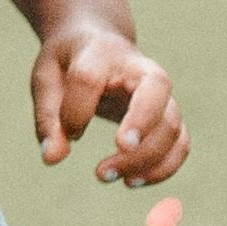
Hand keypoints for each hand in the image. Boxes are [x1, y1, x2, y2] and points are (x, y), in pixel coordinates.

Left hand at [32, 22, 185, 184]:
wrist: (97, 44)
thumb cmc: (69, 64)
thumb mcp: (46, 79)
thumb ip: (48, 118)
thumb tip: (52, 158)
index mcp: (100, 51)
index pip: (88, 77)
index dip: (75, 110)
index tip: (67, 133)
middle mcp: (140, 68)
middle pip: (156, 91)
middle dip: (138, 129)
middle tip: (103, 164)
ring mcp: (160, 93)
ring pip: (171, 124)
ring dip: (144, 159)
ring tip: (105, 176)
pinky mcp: (167, 115)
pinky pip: (180, 143)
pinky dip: (163, 168)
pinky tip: (131, 181)